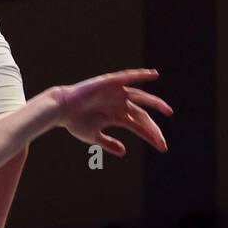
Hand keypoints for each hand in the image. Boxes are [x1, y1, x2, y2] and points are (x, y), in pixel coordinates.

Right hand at [54, 69, 170, 156]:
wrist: (61, 109)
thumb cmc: (75, 122)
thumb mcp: (94, 136)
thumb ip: (109, 143)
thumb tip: (124, 152)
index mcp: (118, 116)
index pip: (139, 126)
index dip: (151, 136)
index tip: (162, 148)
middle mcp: (120, 104)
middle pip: (142, 116)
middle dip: (153, 129)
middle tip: (162, 142)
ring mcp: (116, 93)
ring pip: (141, 97)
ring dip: (155, 103)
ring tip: (167, 110)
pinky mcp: (110, 83)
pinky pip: (128, 77)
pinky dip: (140, 74)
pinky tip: (153, 74)